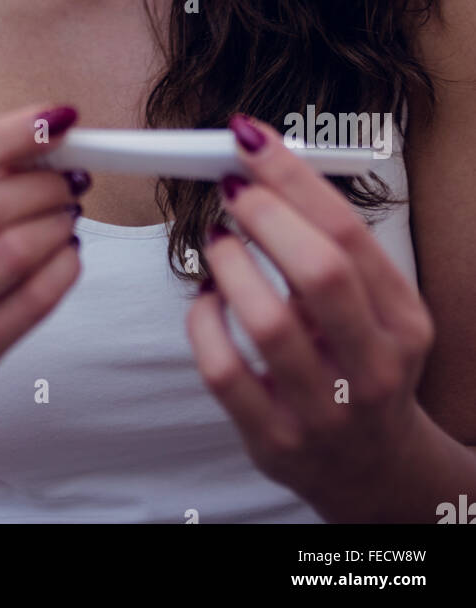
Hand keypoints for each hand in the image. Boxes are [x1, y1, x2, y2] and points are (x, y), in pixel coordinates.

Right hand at [0, 102, 82, 482]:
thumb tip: (25, 145)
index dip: (6, 134)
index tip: (55, 117)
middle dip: (40, 182)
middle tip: (71, 175)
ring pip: (8, 255)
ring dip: (55, 224)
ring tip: (68, 212)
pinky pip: (27, 307)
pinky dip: (61, 271)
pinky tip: (68, 255)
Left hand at [186, 113, 436, 522]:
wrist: (373, 468)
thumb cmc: (362, 361)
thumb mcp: (377, 308)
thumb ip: (334, 247)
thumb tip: (262, 163)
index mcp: (404, 321)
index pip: (348, 232)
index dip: (291, 177)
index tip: (249, 139)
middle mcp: (374, 367)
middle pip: (319, 272)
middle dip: (264, 214)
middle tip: (231, 187)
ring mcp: (325, 411)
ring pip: (267, 321)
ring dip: (229, 264)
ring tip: (219, 241)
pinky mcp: (273, 439)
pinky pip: (223, 369)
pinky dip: (203, 321)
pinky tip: (208, 300)